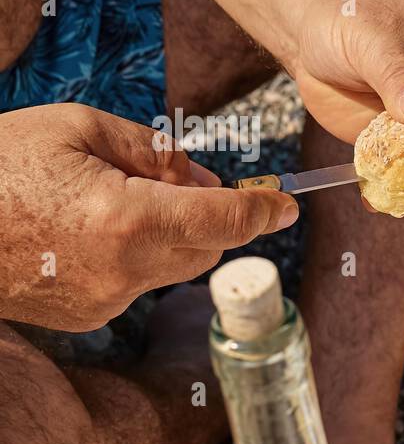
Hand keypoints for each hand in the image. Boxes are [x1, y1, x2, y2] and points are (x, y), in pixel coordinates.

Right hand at [0, 104, 297, 331]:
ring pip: (174, 267)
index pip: (224, 219)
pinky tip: (91, 229)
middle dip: (210, 216)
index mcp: (128, 219)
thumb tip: (199, 179)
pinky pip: (136, 283)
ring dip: (173, 235)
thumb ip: (152, 152)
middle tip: (179, 181)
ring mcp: (105, 300)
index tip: (287, 204)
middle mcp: (125, 270)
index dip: (263, 210)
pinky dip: (136, 255)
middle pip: (207, 246)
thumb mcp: (75, 128)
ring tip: (120, 199)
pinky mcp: (86, 316)